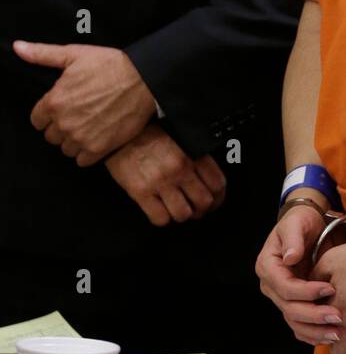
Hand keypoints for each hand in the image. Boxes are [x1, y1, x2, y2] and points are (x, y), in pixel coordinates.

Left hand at [15, 41, 156, 164]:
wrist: (144, 80)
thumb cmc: (110, 65)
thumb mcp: (75, 55)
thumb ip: (43, 54)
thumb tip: (17, 47)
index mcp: (54, 101)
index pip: (37, 120)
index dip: (49, 114)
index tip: (63, 108)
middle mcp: (64, 123)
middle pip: (51, 136)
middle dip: (62, 127)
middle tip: (79, 116)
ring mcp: (81, 137)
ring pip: (66, 149)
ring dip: (74, 141)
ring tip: (89, 127)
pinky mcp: (99, 148)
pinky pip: (82, 161)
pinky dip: (87, 152)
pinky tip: (97, 138)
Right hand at [105, 124, 225, 225]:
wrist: (120, 134)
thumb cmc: (150, 135)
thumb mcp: (181, 138)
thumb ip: (197, 156)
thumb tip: (208, 179)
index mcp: (193, 153)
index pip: (218, 184)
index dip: (218, 199)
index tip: (213, 202)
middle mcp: (179, 168)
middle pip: (204, 202)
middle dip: (201, 210)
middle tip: (195, 210)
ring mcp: (160, 181)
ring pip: (183, 214)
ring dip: (182, 215)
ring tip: (176, 209)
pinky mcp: (140, 192)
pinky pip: (160, 218)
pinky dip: (162, 219)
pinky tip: (160, 210)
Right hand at [256, 206, 343, 345]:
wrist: (306, 226)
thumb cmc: (300, 221)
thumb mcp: (297, 223)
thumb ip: (293, 239)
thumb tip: (290, 258)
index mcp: (267, 266)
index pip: (285, 287)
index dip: (306, 292)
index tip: (330, 289)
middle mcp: (271, 285)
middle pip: (289, 308)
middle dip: (314, 315)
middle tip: (338, 316)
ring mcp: (281, 296)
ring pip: (294, 321)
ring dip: (315, 330)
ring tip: (337, 333)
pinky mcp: (292, 302)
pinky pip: (298, 324)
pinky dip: (312, 334)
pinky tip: (328, 337)